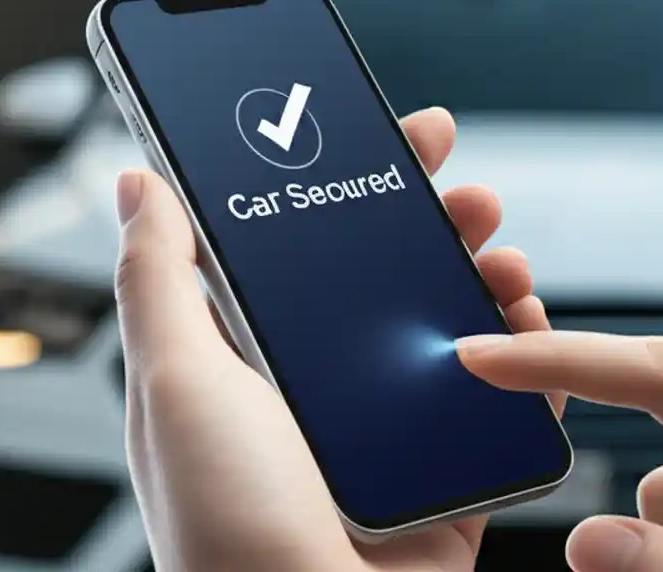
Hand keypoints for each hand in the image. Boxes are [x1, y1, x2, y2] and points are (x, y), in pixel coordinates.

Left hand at [113, 107, 561, 570]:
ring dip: (483, 276)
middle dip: (431, 218)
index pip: (302, 244)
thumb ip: (157, 278)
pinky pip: (499, 400)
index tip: (385, 133)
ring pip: (450, 327)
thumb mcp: (173, 384)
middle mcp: (320, 389)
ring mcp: (388, 431)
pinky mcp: (447, 473)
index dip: (345, 181)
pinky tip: (527, 324)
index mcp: (250, 359)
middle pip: (387, 276)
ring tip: (501, 254)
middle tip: (464, 186)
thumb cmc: (225, 529)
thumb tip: (135, 182)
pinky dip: (525, 355)